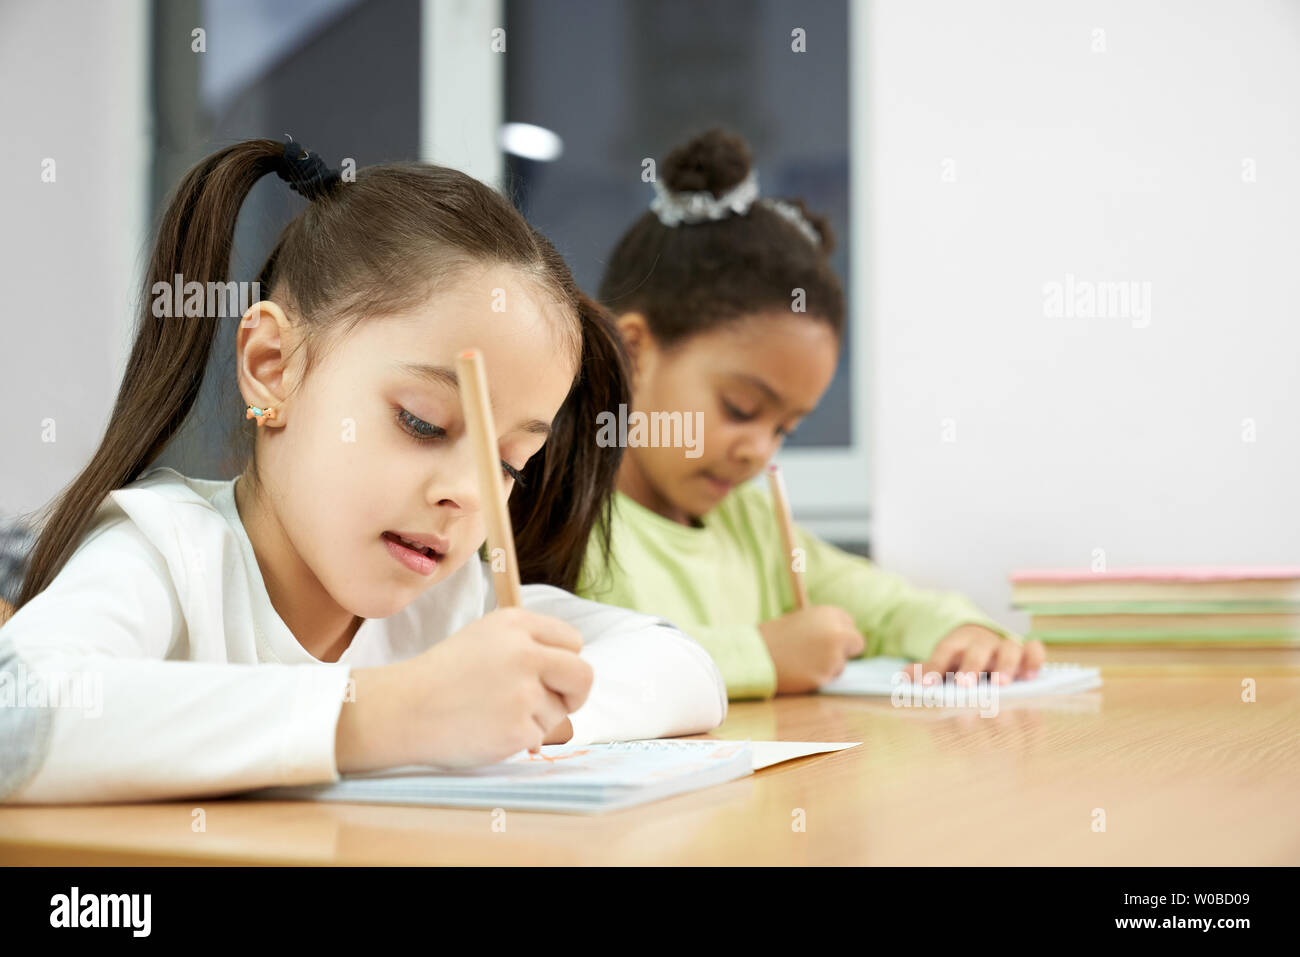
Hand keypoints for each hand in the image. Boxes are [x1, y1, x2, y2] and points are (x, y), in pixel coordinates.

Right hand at [335, 607, 592, 771]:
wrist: (404, 709)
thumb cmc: (445, 674)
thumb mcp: (487, 636)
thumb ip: (530, 643)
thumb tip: (572, 669)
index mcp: (518, 623)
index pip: (573, 642)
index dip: (565, 661)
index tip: (551, 674)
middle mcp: (525, 653)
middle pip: (583, 676)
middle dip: (574, 693)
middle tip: (554, 703)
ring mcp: (523, 693)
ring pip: (559, 712)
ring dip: (536, 718)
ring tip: (494, 713)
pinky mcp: (518, 729)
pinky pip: (540, 738)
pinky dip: (520, 740)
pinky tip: (489, 730)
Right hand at [759, 605, 865, 694]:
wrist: (754, 656)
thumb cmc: (772, 638)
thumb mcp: (800, 621)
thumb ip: (822, 627)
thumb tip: (840, 638)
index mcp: (828, 613)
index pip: (849, 623)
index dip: (840, 633)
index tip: (829, 640)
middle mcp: (836, 632)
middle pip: (857, 643)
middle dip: (845, 650)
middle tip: (824, 655)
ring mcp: (833, 655)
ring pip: (842, 664)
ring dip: (828, 666)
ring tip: (801, 662)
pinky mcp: (826, 675)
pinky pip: (829, 678)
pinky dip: (817, 678)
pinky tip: (799, 672)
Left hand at [899, 624, 1045, 685]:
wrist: (983, 645)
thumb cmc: (959, 662)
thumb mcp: (941, 664)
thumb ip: (925, 672)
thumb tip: (904, 677)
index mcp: (956, 645)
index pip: (943, 653)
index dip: (933, 668)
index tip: (926, 686)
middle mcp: (982, 643)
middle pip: (977, 650)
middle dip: (971, 667)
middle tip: (965, 686)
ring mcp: (1005, 647)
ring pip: (1009, 648)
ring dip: (1006, 665)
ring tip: (1001, 684)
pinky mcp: (1026, 654)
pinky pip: (1035, 650)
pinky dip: (1035, 660)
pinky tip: (1031, 676)